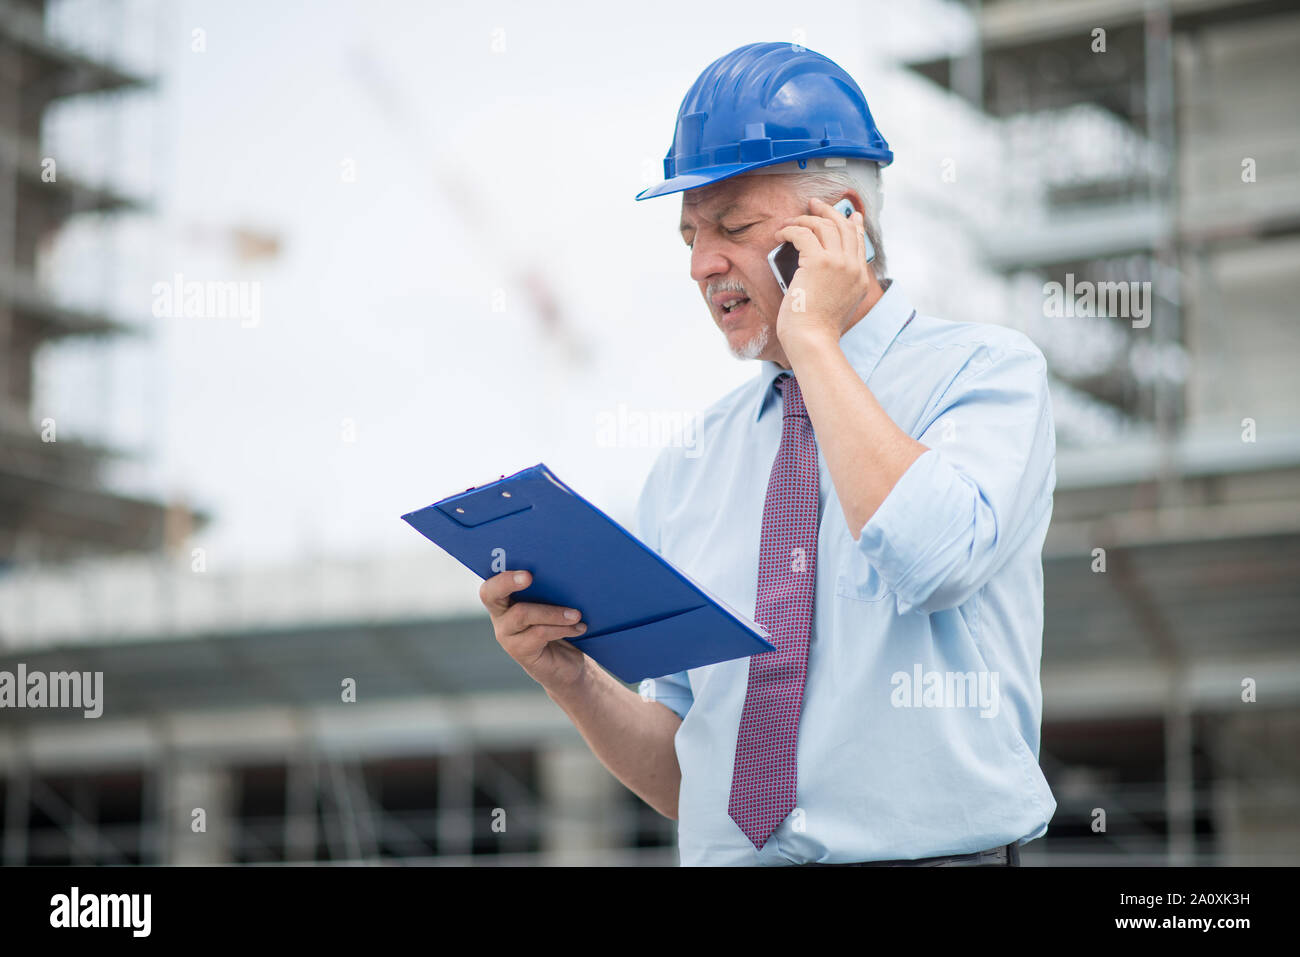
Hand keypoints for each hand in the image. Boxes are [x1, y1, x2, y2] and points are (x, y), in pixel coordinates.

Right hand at [479, 570, 589, 691]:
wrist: (566, 664)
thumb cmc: (560, 625)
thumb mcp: (554, 603)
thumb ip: (549, 589)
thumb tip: (562, 571)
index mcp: (505, 597)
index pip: (492, 582)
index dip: (503, 576)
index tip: (526, 572)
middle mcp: (500, 615)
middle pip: (490, 594)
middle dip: (508, 582)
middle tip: (529, 576)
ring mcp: (506, 634)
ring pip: (522, 614)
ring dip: (553, 612)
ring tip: (576, 614)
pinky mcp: (519, 650)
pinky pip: (539, 633)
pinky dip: (561, 628)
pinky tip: (578, 628)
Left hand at [773, 196, 872, 350]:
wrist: (812, 340)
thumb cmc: (816, 330)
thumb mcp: (836, 306)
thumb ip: (837, 286)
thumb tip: (822, 273)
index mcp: (859, 279)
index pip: (858, 241)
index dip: (852, 224)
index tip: (848, 214)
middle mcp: (853, 267)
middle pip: (844, 226)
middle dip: (828, 211)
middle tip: (814, 204)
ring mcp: (838, 263)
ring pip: (824, 225)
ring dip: (804, 219)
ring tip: (789, 223)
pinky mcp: (819, 261)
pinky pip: (803, 233)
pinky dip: (790, 230)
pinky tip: (780, 234)